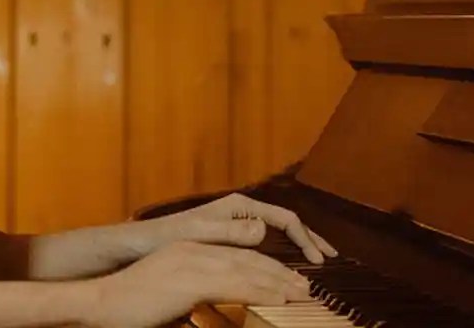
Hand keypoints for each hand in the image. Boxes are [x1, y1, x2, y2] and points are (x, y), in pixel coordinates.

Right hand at [88, 241, 311, 327]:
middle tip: (305, 287)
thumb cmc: (131, 304)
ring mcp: (192, 262)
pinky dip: (261, 290)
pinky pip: (234, 283)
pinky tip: (278, 298)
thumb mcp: (169, 291)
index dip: (265, 267)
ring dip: (278, 281)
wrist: (101, 303)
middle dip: (280, 273)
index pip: (237, 256)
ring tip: (301, 293)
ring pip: (247, 269)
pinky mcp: (190, 279)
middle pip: (248, 259)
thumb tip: (216, 303)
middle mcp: (194, 250)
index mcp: (189, 250)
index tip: (287, 281)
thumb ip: (195, 291)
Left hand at [145, 192, 337, 264]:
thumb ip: (233, 231)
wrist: (142, 243)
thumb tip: (265, 229)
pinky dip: (280, 253)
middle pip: (286, 223)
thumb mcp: (202, 233)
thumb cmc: (169, 236)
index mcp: (239, 206)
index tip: (318, 260)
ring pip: (277, 234)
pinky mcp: (229, 237)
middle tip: (330, 258)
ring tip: (314, 262)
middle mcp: (241, 211)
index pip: (285, 219)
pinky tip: (284, 267)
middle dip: (309, 239)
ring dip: (297, 247)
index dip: (305, 238)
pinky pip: (264, 244)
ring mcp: (236, 223)